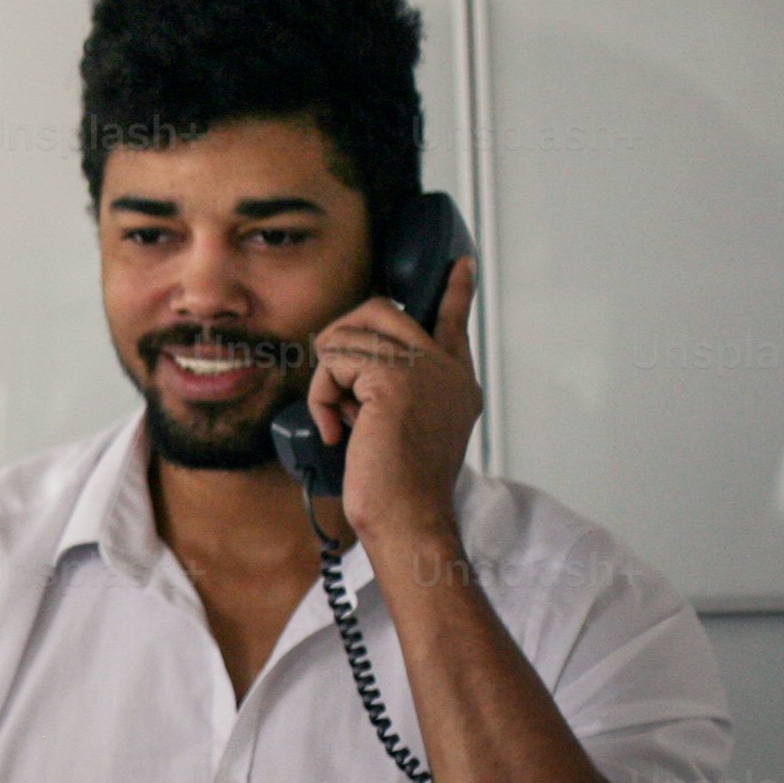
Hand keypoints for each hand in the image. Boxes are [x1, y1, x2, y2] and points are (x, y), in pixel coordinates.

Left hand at [305, 257, 481, 553]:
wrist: (408, 518)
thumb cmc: (399, 488)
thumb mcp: (402, 430)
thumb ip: (393, 394)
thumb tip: (357, 368)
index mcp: (455, 381)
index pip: (453, 322)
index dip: (454, 292)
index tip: (460, 265)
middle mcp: (446, 370)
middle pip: (383, 312)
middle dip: (342, 339)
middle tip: (335, 386)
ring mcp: (424, 371)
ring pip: (349, 336)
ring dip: (329, 379)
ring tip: (341, 420)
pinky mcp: (394, 381)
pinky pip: (336, 361)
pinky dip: (323, 395)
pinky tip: (337, 428)